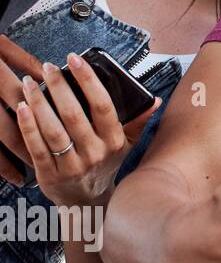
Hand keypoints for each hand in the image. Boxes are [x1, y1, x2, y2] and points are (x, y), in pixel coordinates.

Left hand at [0, 40, 159, 206]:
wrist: (88, 202)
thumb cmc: (105, 165)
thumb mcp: (127, 144)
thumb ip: (139, 121)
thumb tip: (155, 100)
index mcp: (114, 141)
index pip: (103, 105)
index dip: (88, 80)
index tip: (75, 60)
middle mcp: (95, 153)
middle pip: (74, 115)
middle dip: (59, 87)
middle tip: (48, 67)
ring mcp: (72, 166)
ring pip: (53, 131)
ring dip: (39, 104)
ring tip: (29, 83)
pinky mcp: (50, 176)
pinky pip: (37, 148)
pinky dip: (28, 126)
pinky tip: (22, 107)